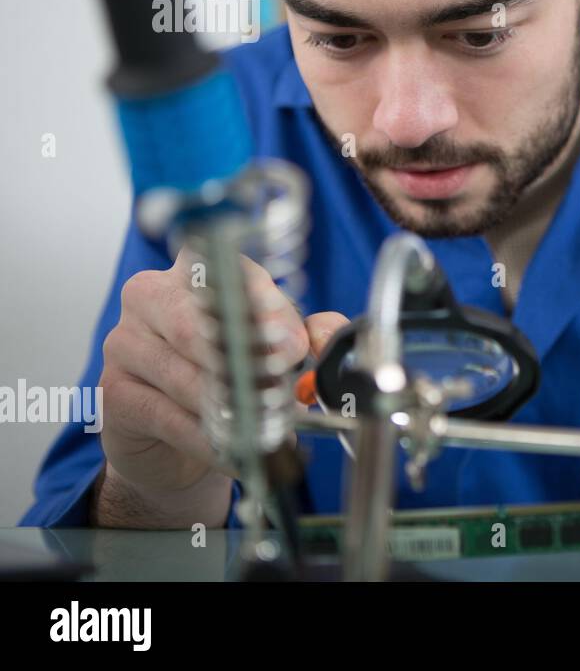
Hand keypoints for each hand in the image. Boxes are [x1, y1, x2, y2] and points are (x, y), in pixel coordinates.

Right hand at [97, 246, 346, 526]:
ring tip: (265, 426)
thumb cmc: (229, 375)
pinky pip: (169, 416)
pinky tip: (232, 450)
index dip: (263, 307)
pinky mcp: (115, 392)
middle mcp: (151, 295)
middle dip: (245, 363)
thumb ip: (310, 333)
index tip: (292, 345)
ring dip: (231, 406)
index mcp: (194, 271)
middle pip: (196, 322)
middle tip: (279, 391)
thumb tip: (324, 338)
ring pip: (186, 375)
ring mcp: (126, 342)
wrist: (177, 438)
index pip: (226, 270)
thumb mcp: (276, 346)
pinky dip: (208, 438)